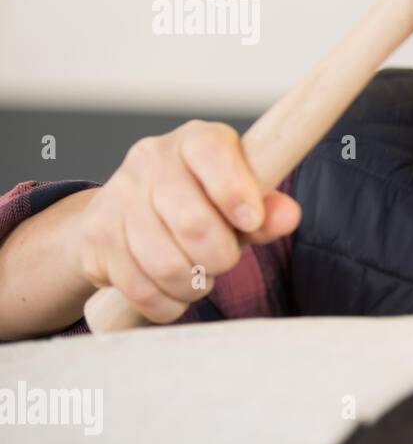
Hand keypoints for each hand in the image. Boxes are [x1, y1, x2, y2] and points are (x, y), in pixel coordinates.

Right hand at [66, 120, 299, 322]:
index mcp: (195, 140)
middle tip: (224, 261)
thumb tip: (288, 215)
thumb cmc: (202, 205)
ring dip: (194, 285)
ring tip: (200, 277)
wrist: (128, 216)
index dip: (236, 191)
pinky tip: (174, 291)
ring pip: (166, 264)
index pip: (212, 153)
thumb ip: (267, 211)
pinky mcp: (95, 237)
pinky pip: (139, 288)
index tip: (251, 221)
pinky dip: (167, 303)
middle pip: (193, 223)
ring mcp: (117, 196)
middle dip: (220, 257)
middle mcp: (151, 159)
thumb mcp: (241, 202)